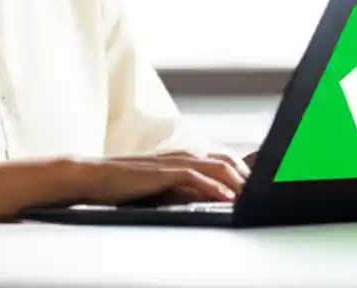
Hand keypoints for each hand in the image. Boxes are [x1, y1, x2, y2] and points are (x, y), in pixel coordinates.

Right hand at [66, 149, 256, 205]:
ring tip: (252, 198)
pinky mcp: (161, 173)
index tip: (262, 187)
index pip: (225, 159)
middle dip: (249, 177)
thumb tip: (212, 200)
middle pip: (228, 159)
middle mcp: (182, 155)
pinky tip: (226, 199)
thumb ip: (184, 189)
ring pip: (216, 166)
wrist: (91, 177)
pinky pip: (194, 177)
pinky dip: (213, 187)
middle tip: (265, 194)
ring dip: (237, 182)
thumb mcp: (160, 187)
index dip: (246, 171)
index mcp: (183, 157)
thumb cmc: (123, 184)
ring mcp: (172, 162)